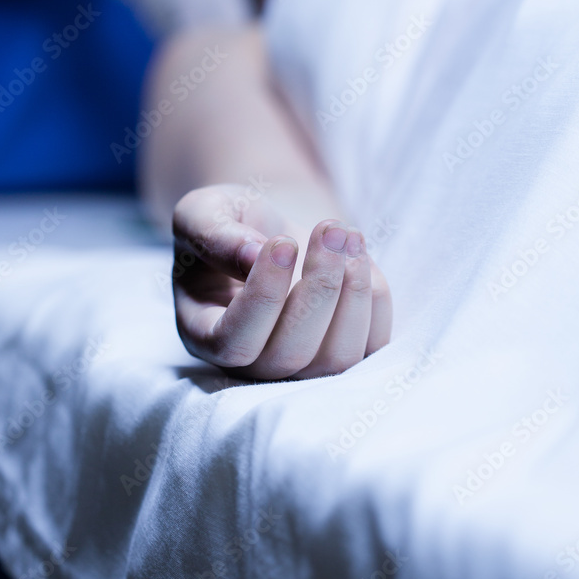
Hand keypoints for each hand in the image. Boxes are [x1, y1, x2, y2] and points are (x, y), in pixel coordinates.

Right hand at [171, 184, 391, 380]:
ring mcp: (301, 365)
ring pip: (337, 359)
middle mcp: (251, 362)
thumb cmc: (227, 223)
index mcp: (203, 333)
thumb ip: (215, 235)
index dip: (263, 297)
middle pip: (290, 353)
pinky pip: (372, 348)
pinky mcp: (342, 352)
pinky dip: (376, 302)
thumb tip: (251, 256)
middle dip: (319, 287)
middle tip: (331, 230)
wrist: (267, 229)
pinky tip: (361, 255)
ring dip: (354, 293)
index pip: (233, 342)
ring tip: (347, 236)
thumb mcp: (203, 213)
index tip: (283, 242)